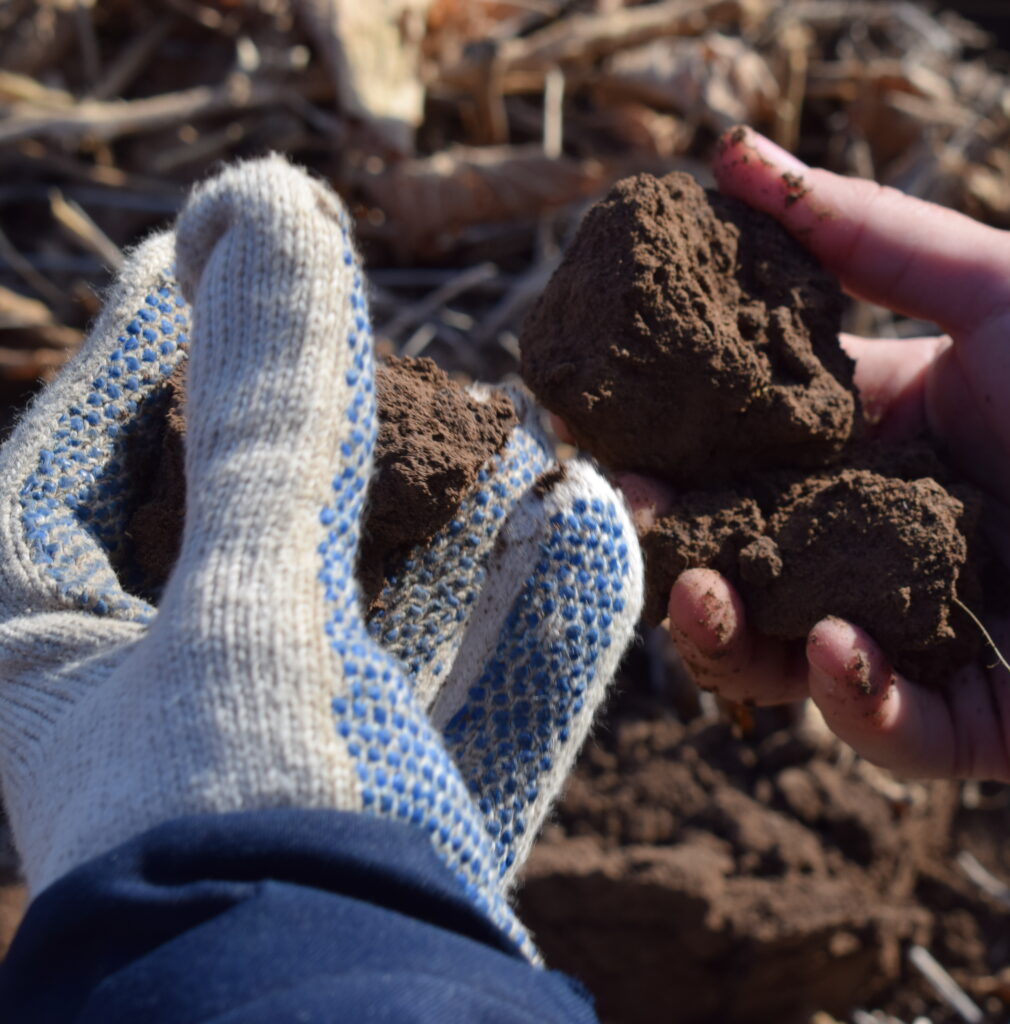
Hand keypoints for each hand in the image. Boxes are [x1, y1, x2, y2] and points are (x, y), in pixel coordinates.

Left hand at [0, 159, 639, 962]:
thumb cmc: (247, 827)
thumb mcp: (252, 593)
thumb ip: (270, 411)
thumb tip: (267, 210)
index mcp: (45, 656)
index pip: (71, 461)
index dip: (140, 353)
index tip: (199, 259)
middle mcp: (155, 717)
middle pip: (248, 538)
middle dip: (337, 446)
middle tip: (384, 351)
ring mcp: (288, 780)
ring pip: (385, 625)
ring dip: (473, 541)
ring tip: (550, 449)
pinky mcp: (395, 831)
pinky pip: (470, 705)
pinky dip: (537, 629)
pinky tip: (611, 546)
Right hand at [649, 128, 1009, 781]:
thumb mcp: (998, 286)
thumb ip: (864, 234)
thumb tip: (732, 156)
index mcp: (891, 446)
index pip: (759, 459)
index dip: (686, 453)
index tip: (618, 438)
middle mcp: (894, 544)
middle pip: (757, 564)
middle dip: (687, 552)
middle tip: (644, 525)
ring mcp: (928, 635)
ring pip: (791, 654)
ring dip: (731, 636)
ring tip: (705, 596)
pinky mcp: (974, 719)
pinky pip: (886, 725)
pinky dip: (851, 694)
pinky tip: (840, 648)